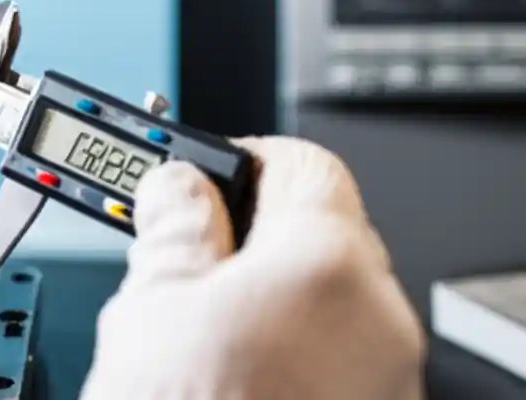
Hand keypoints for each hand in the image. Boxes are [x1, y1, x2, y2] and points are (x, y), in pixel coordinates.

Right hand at [81, 136, 425, 399]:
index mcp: (328, 262)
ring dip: (257, 302)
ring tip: (184, 335)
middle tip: (172, 257)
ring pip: (319, 305)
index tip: (192, 174)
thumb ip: (171, 226)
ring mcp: (387, 381)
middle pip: (313, 234)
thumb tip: (175, 185)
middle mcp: (380, 318)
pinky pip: (330, 364)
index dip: (235, 158)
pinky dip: (280, 357)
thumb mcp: (149, 309)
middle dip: (240, 238)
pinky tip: (220, 385)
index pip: (300, 162)